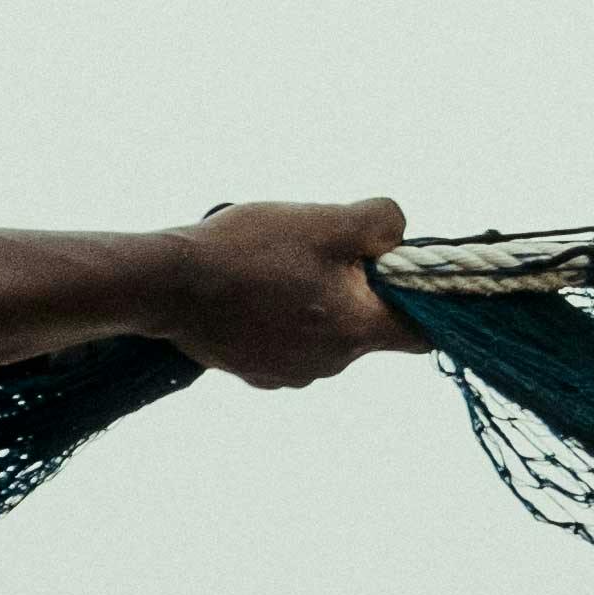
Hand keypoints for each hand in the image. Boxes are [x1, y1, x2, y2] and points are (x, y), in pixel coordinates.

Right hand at [147, 199, 415, 387]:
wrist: (168, 285)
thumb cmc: (250, 251)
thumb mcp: (328, 221)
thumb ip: (381, 223)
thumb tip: (398, 235)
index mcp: (357, 332)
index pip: (422, 334)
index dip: (425, 301)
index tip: (404, 270)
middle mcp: (331, 363)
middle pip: (367, 323)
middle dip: (356, 285)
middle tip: (319, 248)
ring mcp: (290, 373)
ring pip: (326, 330)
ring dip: (315, 298)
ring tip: (276, 265)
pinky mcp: (256, 371)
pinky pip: (288, 340)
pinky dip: (281, 315)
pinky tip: (252, 288)